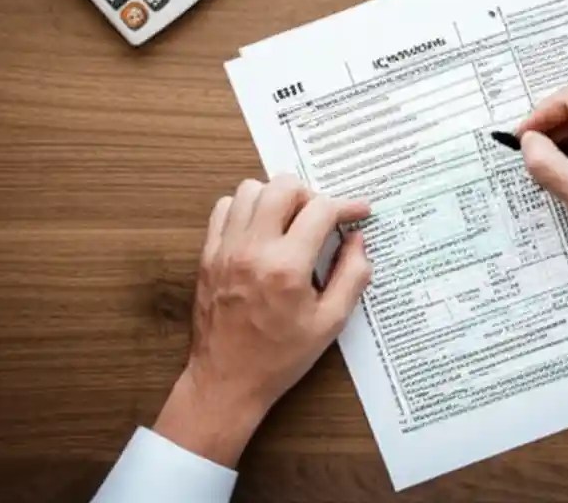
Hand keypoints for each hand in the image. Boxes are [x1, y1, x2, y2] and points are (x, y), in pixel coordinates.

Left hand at [153, 175, 371, 466]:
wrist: (227, 381)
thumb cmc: (280, 356)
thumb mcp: (330, 322)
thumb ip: (352, 275)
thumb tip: (358, 240)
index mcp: (287, 267)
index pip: (321, 210)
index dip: (347, 205)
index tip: (359, 212)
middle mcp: (253, 250)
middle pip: (282, 186)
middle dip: (311, 194)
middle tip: (322, 216)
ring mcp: (225, 249)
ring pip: (250, 189)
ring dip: (276, 196)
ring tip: (291, 219)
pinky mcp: (208, 255)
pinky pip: (224, 208)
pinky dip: (246, 207)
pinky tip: (261, 228)